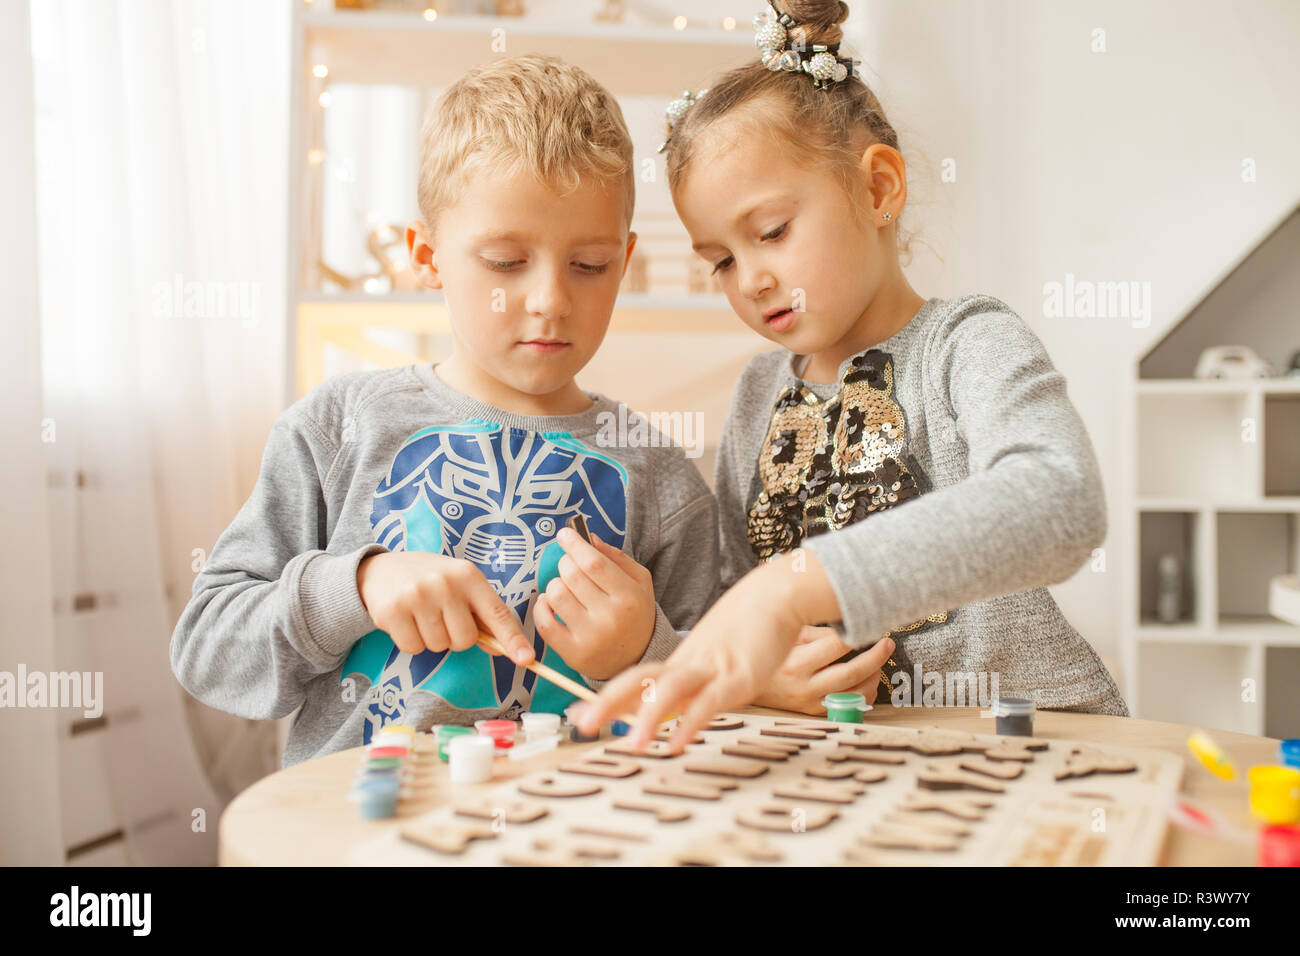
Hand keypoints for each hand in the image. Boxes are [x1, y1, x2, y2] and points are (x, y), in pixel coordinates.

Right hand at [356, 551, 533, 663]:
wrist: (381, 569)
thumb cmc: (430, 581)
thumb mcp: (459, 587)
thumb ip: (482, 616)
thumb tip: (503, 649)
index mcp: (468, 576)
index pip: (497, 612)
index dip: (513, 638)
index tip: (527, 659)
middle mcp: (445, 583)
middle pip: (465, 639)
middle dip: (455, 637)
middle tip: (441, 617)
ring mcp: (418, 596)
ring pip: (439, 646)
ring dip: (432, 639)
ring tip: (421, 615)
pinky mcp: (392, 611)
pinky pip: (413, 647)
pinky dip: (411, 641)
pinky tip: (405, 621)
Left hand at [533, 528, 655, 680]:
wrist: (636, 659)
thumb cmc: (634, 613)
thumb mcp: (638, 582)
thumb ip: (615, 557)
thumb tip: (588, 537)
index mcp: (629, 596)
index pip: (594, 563)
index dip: (575, 544)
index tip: (564, 534)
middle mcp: (610, 618)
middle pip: (572, 575)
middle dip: (565, 563)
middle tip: (569, 565)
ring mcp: (590, 637)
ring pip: (556, 595)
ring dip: (554, 584)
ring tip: (564, 587)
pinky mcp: (573, 653)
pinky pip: (544, 622)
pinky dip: (542, 607)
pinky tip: (550, 604)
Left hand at [572, 555, 809, 749]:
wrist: (774, 595)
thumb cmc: (746, 626)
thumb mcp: (713, 655)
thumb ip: (693, 680)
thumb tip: (672, 708)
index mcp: (679, 661)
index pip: (634, 678)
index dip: (606, 698)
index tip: (579, 715)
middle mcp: (688, 664)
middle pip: (639, 679)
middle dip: (608, 703)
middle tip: (582, 724)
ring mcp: (712, 668)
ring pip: (671, 689)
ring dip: (649, 716)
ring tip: (634, 744)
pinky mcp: (740, 676)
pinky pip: (710, 701)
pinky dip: (692, 721)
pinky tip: (680, 741)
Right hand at [754, 626, 893, 714]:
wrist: (745, 684)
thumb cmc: (767, 654)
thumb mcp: (787, 638)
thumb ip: (817, 633)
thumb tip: (848, 629)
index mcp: (795, 663)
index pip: (837, 646)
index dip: (856, 634)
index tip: (867, 625)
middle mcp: (804, 687)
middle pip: (852, 672)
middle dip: (876, 656)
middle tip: (887, 643)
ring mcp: (811, 703)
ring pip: (856, 694)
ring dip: (874, 676)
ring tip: (879, 662)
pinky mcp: (815, 712)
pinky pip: (849, 706)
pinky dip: (864, 694)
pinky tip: (868, 680)